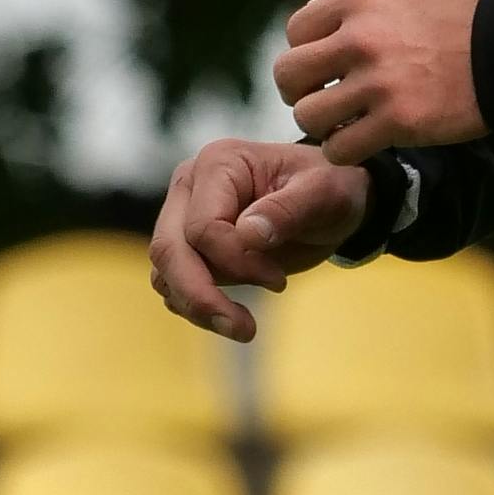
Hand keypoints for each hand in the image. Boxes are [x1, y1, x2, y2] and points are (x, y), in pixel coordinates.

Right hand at [148, 136, 371, 341]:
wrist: (327, 200)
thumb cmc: (328, 187)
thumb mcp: (325, 193)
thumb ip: (289, 210)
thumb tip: (247, 233)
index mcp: (219, 163)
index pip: (203, 227)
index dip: (237, 262)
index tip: (279, 281)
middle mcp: (190, 186)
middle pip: (168, 249)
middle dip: (201, 296)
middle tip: (245, 330)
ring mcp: (181, 216)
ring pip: (164, 272)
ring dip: (197, 308)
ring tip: (242, 328)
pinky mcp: (186, 246)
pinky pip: (173, 284)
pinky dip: (196, 307)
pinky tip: (231, 316)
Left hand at [273, 0, 487, 157]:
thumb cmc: (466, 13)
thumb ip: (361, 0)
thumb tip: (317, 15)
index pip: (296, 31)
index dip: (306, 52)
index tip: (326, 65)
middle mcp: (360, 38)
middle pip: (289, 74)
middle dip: (301, 90)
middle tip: (324, 98)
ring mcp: (378, 82)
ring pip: (308, 115)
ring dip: (322, 125)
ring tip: (344, 124)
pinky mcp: (398, 122)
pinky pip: (341, 148)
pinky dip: (344, 151)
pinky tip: (362, 143)